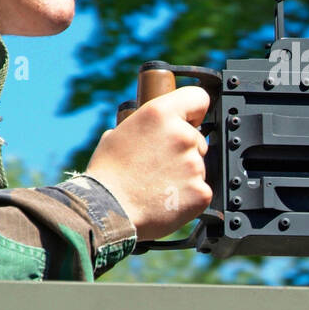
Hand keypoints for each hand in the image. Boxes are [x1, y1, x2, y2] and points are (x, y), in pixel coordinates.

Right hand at [85, 85, 211, 239]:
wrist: (107, 211)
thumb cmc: (108, 175)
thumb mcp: (119, 134)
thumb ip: (146, 126)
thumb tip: (154, 130)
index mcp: (161, 113)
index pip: (198, 98)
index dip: (194, 111)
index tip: (189, 122)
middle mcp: (182, 134)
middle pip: (198, 138)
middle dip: (184, 151)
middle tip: (159, 166)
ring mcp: (194, 164)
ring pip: (198, 166)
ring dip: (184, 175)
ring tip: (157, 186)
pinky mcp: (201, 191)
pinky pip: (201, 191)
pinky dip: (188, 197)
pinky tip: (166, 200)